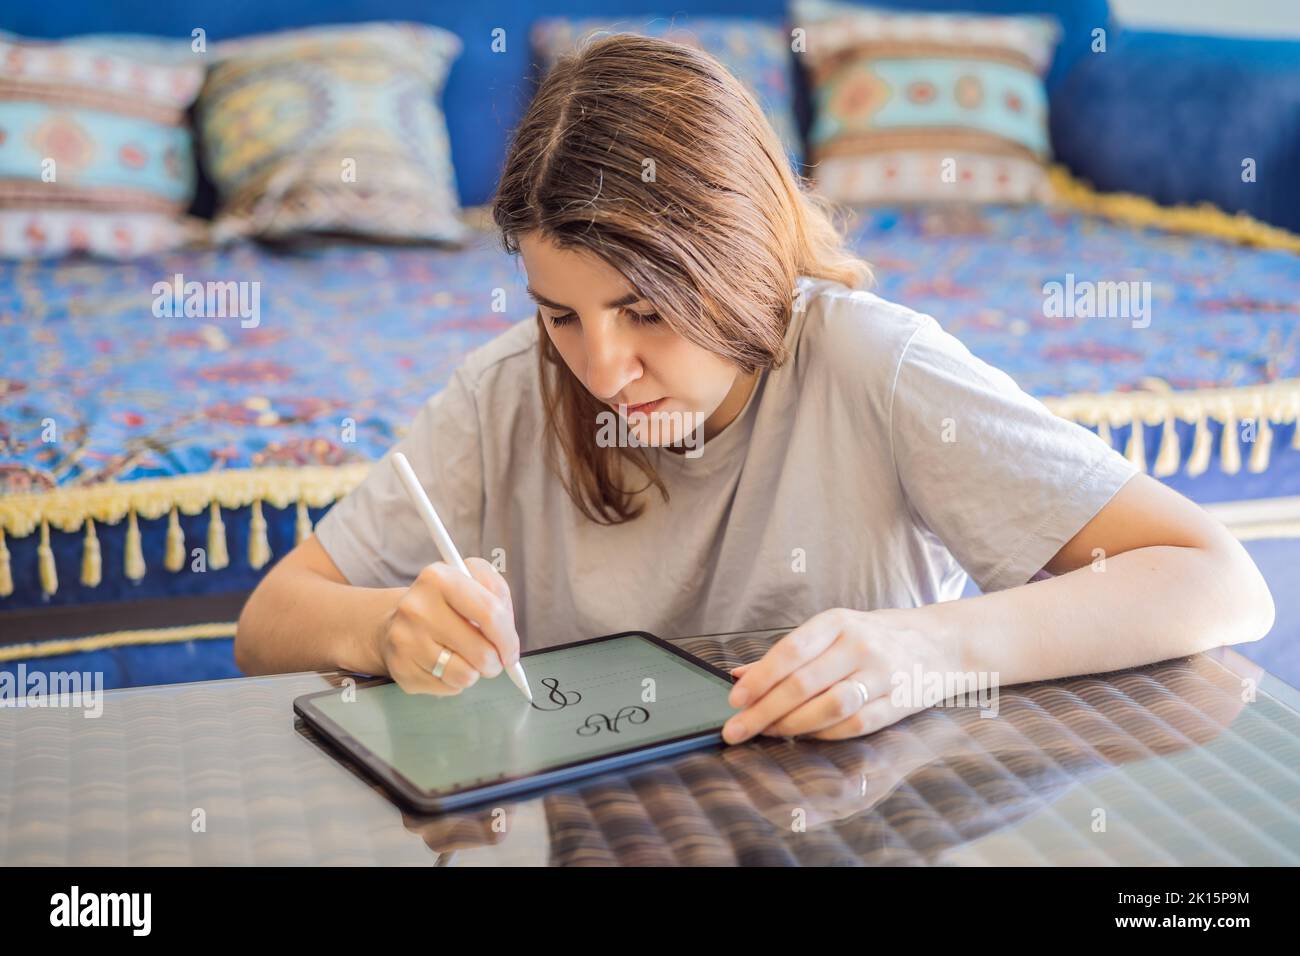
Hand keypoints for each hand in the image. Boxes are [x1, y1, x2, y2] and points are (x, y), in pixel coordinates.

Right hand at [377, 557, 519, 695]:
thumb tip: (509, 641)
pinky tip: (444, 665)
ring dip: (475, 673)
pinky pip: (448, 688)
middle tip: (494, 659)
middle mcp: (417, 608)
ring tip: (466, 658)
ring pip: (466, 675)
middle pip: (482, 652)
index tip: (512, 651)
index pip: (490, 613)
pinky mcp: (401, 669)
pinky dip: (455, 681)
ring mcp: (405, 640)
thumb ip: (498, 597)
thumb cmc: (444, 603)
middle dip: (496, 662)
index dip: (509, 638)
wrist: (395, 620)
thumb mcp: (472, 580)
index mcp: (438, 578)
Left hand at [722, 607, 949, 742]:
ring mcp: (881, 675)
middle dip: (764, 711)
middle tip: (737, 730)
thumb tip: (738, 675)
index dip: (760, 679)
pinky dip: (823, 735)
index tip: (735, 700)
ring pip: (829, 707)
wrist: (939, 644)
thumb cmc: (874, 637)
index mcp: (838, 622)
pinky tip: (804, 736)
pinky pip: (854, 726)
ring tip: (768, 733)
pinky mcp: (898, 703)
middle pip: (803, 684)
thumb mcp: (832, 631)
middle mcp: (860, 646)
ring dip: (792, 725)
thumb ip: (787, 654)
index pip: (791, 651)